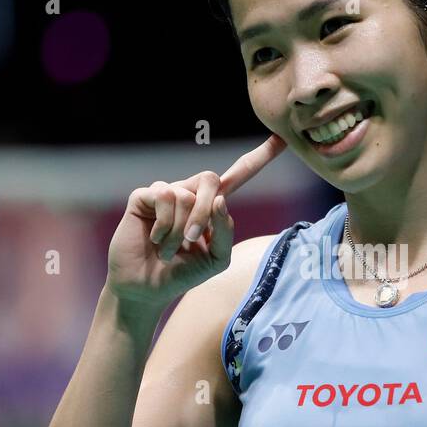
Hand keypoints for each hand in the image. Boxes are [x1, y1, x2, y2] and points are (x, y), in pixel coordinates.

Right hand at [105, 133, 286, 306]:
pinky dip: (163, 226)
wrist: (148, 287)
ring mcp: (167, 192)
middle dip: (205, 212)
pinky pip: (164, 196)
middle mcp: (190, 193)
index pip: (239, 174)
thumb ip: (225, 231)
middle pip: (210, 178)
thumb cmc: (183, 273)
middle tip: (193, 239)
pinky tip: (155, 239)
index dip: (259, 157)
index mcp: (212, 206)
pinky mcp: (144, 197)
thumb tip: (218, 199)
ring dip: (179, 231)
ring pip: (186, 195)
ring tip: (168, 249)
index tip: (282, 138)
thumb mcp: (216, 259)